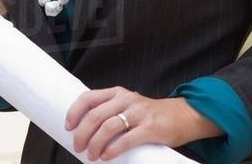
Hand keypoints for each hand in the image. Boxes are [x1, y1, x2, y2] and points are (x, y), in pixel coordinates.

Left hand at [65, 86, 221, 160]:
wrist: (183, 116)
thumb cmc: (151, 114)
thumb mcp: (129, 105)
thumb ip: (111, 111)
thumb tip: (87, 130)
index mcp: (117, 93)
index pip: (88, 97)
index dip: (75, 112)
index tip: (68, 126)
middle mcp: (126, 99)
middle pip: (95, 115)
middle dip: (82, 133)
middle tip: (78, 146)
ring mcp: (139, 113)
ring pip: (108, 127)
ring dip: (95, 144)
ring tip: (92, 155)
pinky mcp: (150, 128)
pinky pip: (127, 139)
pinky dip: (113, 149)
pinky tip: (107, 156)